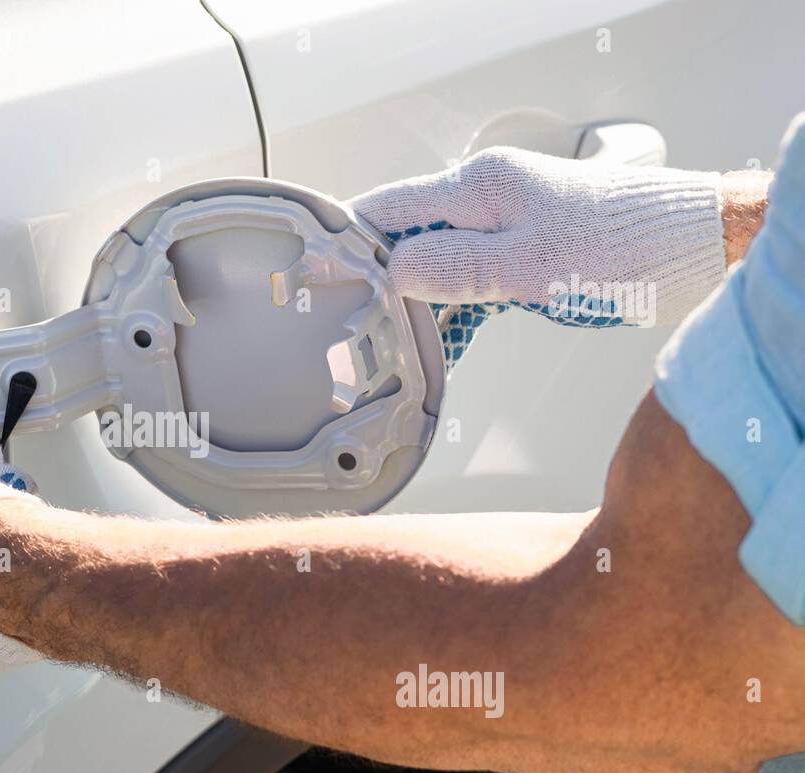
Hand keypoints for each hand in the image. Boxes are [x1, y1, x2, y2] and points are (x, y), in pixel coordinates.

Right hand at [351, 147, 725, 366]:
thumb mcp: (524, 266)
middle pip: (406, 238)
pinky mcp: (524, 253)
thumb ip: (451, 266)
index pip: (386, 207)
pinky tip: (442, 343)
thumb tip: (391, 270)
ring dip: (416, 302)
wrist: (694, 250)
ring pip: (436, 264)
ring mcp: (505, 226)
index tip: (318, 280)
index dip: (347, 243)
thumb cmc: (621, 251)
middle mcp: (485, 199)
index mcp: (478, 187)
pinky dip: (452, 309)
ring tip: (389, 346)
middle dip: (377, 281)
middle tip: (350, 327)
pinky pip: (469, 281)